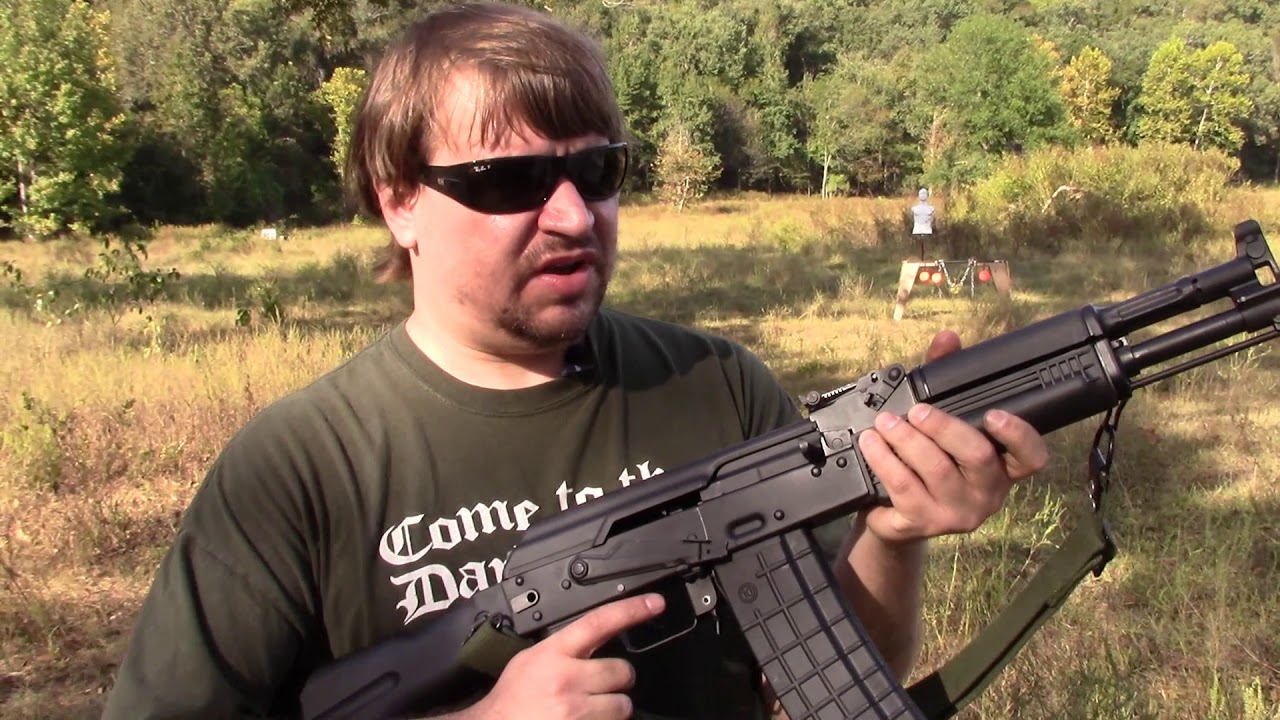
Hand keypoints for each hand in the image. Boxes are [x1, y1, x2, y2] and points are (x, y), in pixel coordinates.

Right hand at [464, 594, 663, 719]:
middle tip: (597, 687)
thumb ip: (562, 648)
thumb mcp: (530, 660)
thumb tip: (595, 638)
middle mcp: (568, 680)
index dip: (631, 610)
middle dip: (616, 681)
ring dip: (611, 709)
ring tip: (587, 711)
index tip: (654, 603)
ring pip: (623, 706)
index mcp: (554, 654)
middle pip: (622, 671)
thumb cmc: (511, 700)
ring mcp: (577, 711)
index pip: (599, 622)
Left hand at [856, 331, 1048, 543]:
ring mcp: (957, 512)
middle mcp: (987, 493)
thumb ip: (946, 382)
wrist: (894, 515)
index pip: (1031, 457)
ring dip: (906, 441)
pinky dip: (885, 461)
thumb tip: (948, 338)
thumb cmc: (925, 463)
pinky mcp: (925, 523)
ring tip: (884, 422)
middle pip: (977, 456)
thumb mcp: (940, 423)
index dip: (1019, 435)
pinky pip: (905, 487)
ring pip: (936, 470)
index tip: (995, 413)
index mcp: (1001, 467)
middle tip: (917, 411)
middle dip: (944, 427)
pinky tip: (871, 445)